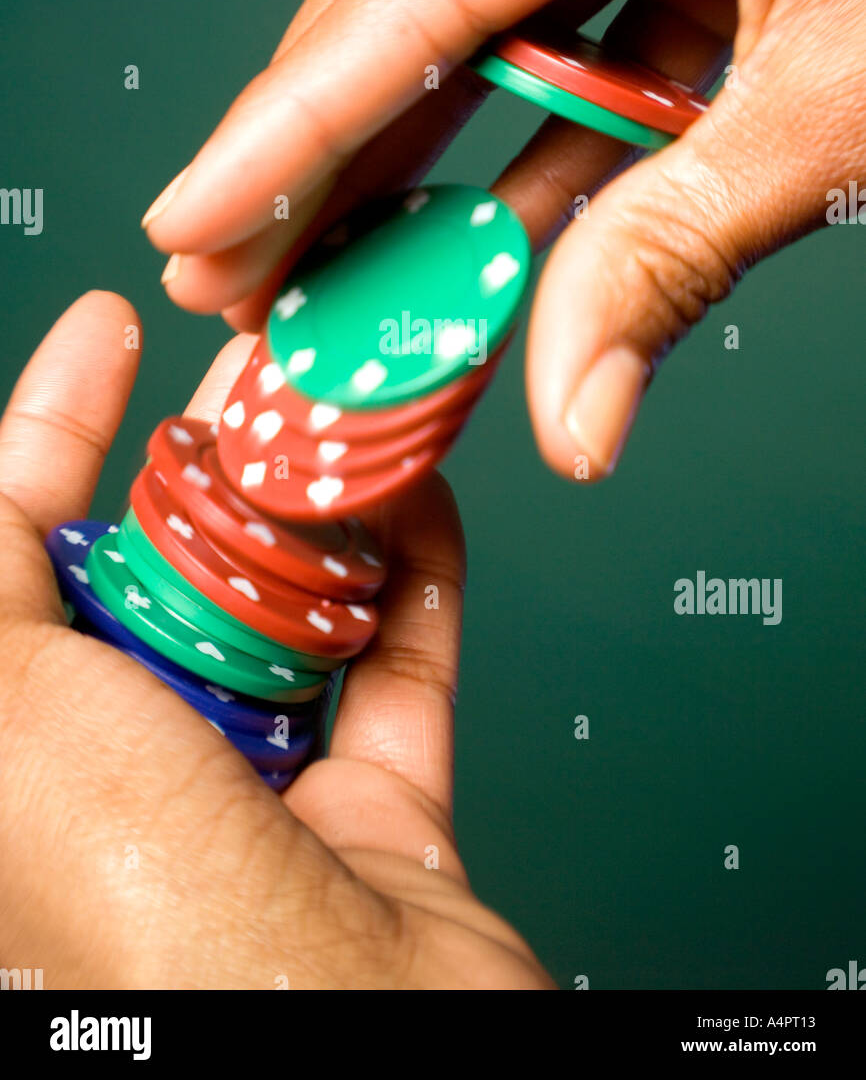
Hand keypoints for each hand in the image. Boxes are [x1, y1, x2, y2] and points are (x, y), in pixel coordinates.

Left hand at [0, 293, 550, 988]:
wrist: (355, 1054)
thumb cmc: (139, 909)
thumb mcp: (4, 703)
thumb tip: (0, 469)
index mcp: (23, 757)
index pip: (21, 550)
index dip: (54, 425)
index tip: (109, 332)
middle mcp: (122, 783)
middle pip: (169, 574)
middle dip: (216, 456)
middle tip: (268, 355)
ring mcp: (252, 809)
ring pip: (290, 615)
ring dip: (328, 510)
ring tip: (356, 403)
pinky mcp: (373, 827)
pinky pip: (399, 675)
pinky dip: (419, 583)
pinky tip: (424, 499)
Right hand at [141, 0, 865, 480]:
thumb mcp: (845, 116)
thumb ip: (674, 256)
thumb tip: (568, 414)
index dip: (292, 119)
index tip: (199, 220)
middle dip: (320, 141)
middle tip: (236, 270)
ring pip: (481, 22)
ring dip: (402, 161)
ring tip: (314, 274)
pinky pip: (571, 52)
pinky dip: (509, 160)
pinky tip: (446, 246)